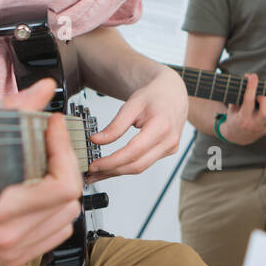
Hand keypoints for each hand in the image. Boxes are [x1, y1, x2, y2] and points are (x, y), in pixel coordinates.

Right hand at [0, 78, 82, 265]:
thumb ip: (15, 111)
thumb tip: (44, 89)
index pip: (62, 185)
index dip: (64, 149)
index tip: (54, 126)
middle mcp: (6, 236)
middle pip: (68, 198)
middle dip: (64, 165)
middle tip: (51, 144)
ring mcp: (11, 250)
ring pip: (67, 216)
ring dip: (61, 189)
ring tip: (42, 169)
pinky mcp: (13, 257)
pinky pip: (56, 233)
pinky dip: (55, 212)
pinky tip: (37, 195)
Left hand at [85, 66, 188, 181]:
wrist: (174, 93)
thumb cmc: (155, 96)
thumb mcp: (132, 104)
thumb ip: (115, 125)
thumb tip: (96, 140)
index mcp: (162, 126)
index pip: (134, 151)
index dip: (112, 161)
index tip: (94, 165)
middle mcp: (169, 140)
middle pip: (137, 165)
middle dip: (112, 171)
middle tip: (92, 173)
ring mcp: (170, 148)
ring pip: (141, 168)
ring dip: (118, 172)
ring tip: (99, 173)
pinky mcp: (168, 151)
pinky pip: (145, 163)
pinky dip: (127, 167)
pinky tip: (114, 167)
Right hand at [218, 73, 265, 145]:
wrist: (239, 136)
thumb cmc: (235, 117)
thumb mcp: (233, 106)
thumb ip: (240, 92)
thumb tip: (248, 76)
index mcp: (242, 119)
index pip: (248, 102)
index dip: (251, 87)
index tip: (253, 76)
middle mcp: (254, 125)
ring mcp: (265, 128)